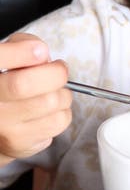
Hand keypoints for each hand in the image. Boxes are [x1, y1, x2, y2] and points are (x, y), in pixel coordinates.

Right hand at [0, 33, 71, 160]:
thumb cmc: (7, 86)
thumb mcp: (7, 61)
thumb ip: (20, 47)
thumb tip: (40, 52)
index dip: (20, 52)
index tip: (41, 52)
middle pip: (23, 84)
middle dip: (53, 74)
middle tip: (59, 71)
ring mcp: (2, 125)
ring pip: (49, 104)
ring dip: (63, 95)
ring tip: (54, 93)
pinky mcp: (19, 143)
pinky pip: (58, 123)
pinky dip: (63, 113)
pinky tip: (51, 111)